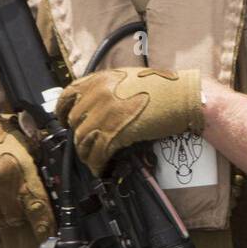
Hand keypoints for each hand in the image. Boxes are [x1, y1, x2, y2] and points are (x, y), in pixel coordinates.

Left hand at [55, 67, 203, 174]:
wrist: (183, 97)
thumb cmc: (163, 88)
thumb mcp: (129, 78)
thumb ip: (107, 89)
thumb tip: (95, 106)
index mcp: (99, 79)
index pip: (67, 96)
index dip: (62, 112)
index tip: (65, 121)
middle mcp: (97, 95)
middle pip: (75, 122)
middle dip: (80, 136)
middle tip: (89, 145)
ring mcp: (104, 114)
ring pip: (83, 141)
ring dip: (88, 154)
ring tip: (96, 161)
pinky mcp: (115, 133)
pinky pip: (97, 154)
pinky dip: (97, 164)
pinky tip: (103, 168)